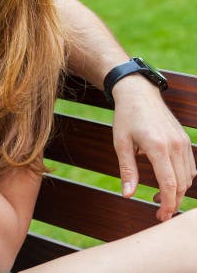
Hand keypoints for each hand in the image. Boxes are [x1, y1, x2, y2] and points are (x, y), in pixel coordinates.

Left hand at [111, 75, 196, 220]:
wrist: (139, 94)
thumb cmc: (126, 118)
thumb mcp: (120, 143)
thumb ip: (127, 170)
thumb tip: (128, 195)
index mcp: (158, 147)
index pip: (169, 183)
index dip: (167, 203)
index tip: (160, 215)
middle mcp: (175, 146)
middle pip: (182, 184)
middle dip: (173, 202)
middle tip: (161, 214)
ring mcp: (183, 143)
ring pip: (189, 177)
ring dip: (178, 192)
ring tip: (161, 199)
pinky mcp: (185, 141)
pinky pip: (190, 167)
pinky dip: (183, 179)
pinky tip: (169, 183)